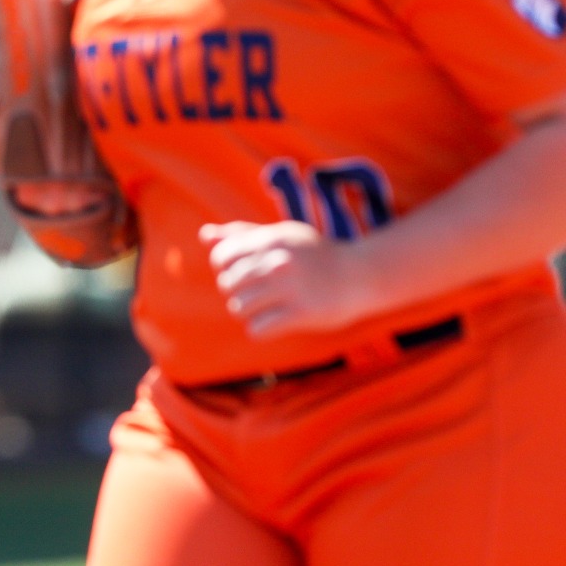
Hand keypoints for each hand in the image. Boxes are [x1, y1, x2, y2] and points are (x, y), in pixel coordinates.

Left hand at [201, 220, 386, 339]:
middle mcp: (279, 261)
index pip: (221, 257)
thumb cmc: (314, 256)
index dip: (226, 269)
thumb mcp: (282, 236)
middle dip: (237, 293)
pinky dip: (261, 330)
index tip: (245, 273)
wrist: (362, 275)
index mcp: (271, 239)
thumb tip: (204, 235)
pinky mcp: (301, 313)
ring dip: (248, 313)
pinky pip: (256, 330)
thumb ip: (242, 235)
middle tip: (259, 294)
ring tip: (267, 308)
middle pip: (227, 285)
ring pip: (238, 309)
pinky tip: (276, 322)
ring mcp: (291, 287)